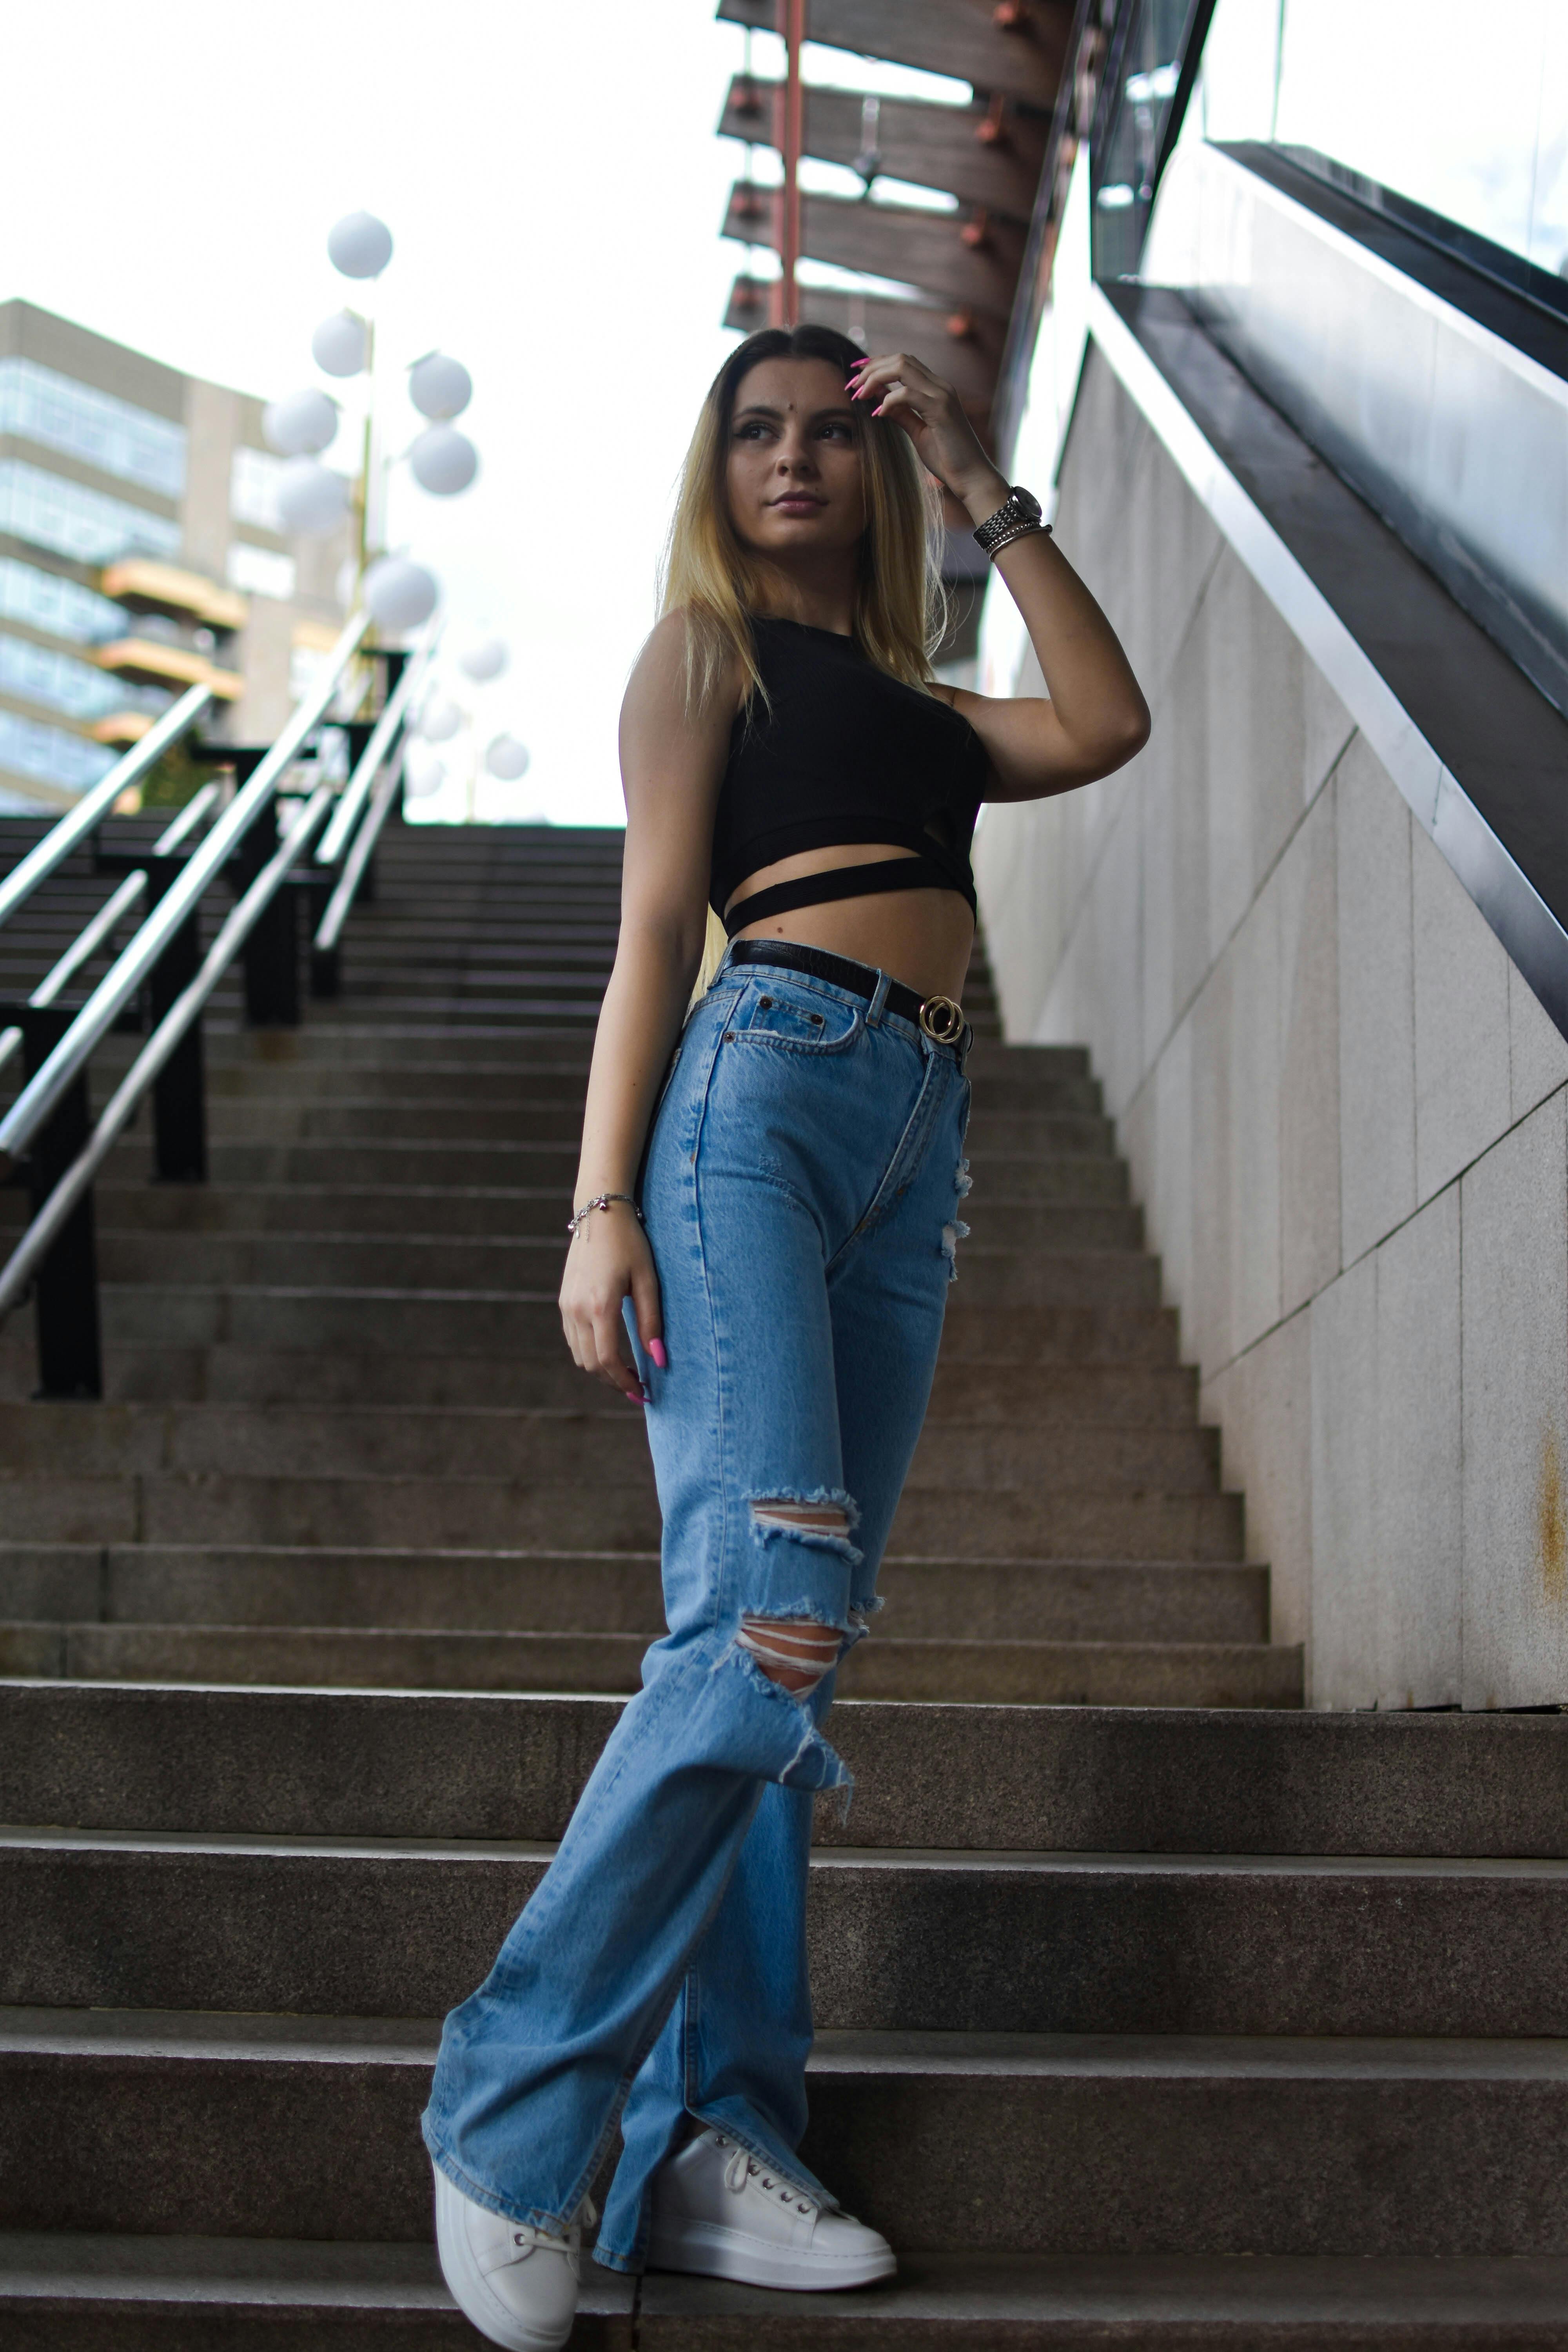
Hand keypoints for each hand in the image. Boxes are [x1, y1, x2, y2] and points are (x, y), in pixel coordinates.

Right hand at [559, 1201, 663, 1405]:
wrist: (599, 1214)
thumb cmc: (630, 1244)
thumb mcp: (648, 1280)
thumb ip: (652, 1322)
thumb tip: (659, 1360)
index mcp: (600, 1306)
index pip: (608, 1360)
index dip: (625, 1383)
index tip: (643, 1392)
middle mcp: (577, 1309)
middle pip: (591, 1364)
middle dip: (614, 1382)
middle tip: (638, 1389)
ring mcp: (566, 1305)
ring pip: (579, 1355)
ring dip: (601, 1369)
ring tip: (626, 1373)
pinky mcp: (563, 1301)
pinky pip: (573, 1339)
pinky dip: (590, 1353)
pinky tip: (610, 1350)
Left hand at [847, 351, 1004, 512]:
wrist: (971, 477)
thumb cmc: (947, 458)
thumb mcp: (918, 432)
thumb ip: (901, 413)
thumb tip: (879, 399)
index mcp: (936, 388)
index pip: (903, 362)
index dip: (877, 363)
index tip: (855, 374)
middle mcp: (940, 386)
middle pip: (900, 358)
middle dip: (871, 368)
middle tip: (852, 386)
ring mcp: (942, 395)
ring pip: (902, 367)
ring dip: (875, 378)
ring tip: (860, 395)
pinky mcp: (941, 410)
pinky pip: (907, 393)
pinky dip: (888, 400)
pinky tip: (878, 414)